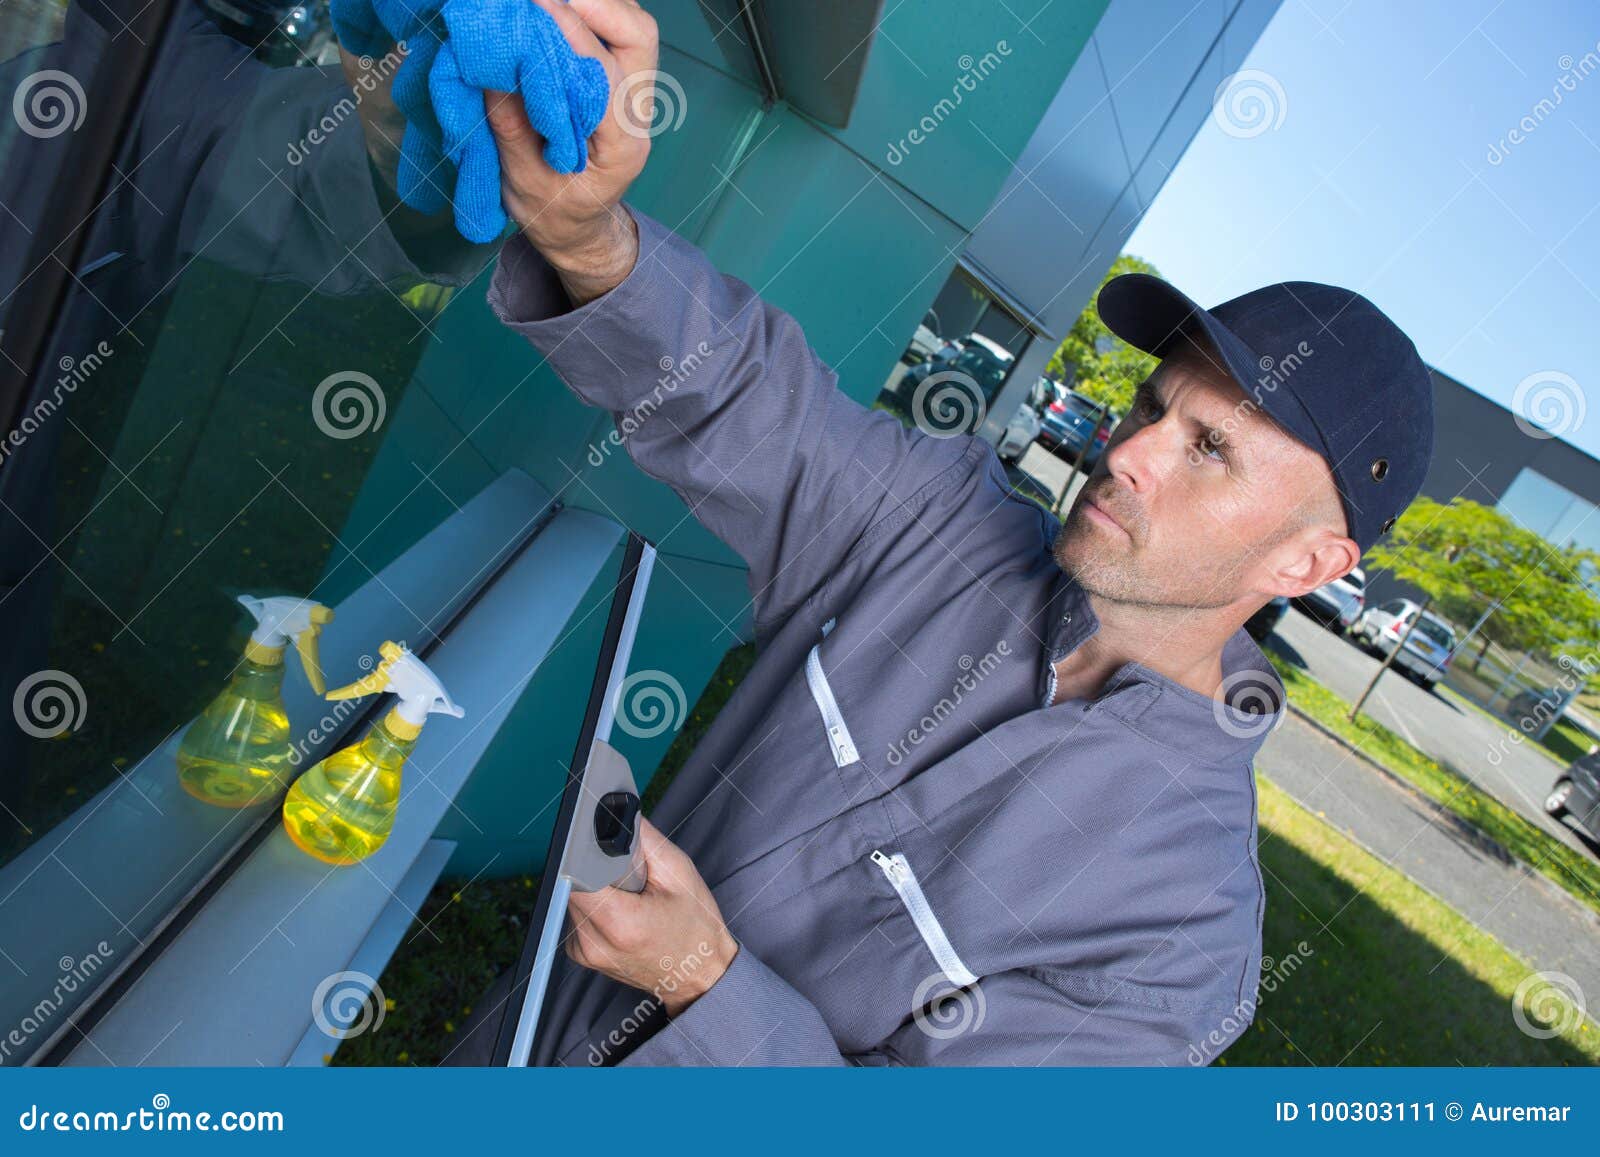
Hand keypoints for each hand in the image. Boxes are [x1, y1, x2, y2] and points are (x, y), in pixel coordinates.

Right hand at [485, 0, 657, 302]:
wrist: (577, 228)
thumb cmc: (552, 213)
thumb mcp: (523, 181)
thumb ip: (510, 123)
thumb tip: (491, 61)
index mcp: (621, 146)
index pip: (606, 74)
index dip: (569, 32)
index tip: (531, 4)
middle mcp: (637, 115)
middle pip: (637, 36)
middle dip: (595, 4)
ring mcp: (634, 96)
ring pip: (631, 27)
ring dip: (592, 5)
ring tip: (546, 2)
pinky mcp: (619, 83)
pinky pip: (614, 34)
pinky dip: (587, 14)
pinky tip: (555, 11)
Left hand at [565, 818, 738, 1016]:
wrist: (698, 975)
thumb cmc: (695, 926)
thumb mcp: (679, 872)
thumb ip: (644, 838)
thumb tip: (616, 813)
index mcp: (620, 923)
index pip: (577, 874)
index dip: (584, 851)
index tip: (597, 841)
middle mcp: (594, 942)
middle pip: (573, 883)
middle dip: (594, 867)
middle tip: (629, 875)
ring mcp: (584, 952)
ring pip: (572, 896)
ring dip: (594, 886)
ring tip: (629, 896)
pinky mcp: (580, 954)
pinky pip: (576, 913)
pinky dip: (594, 904)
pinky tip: (620, 911)